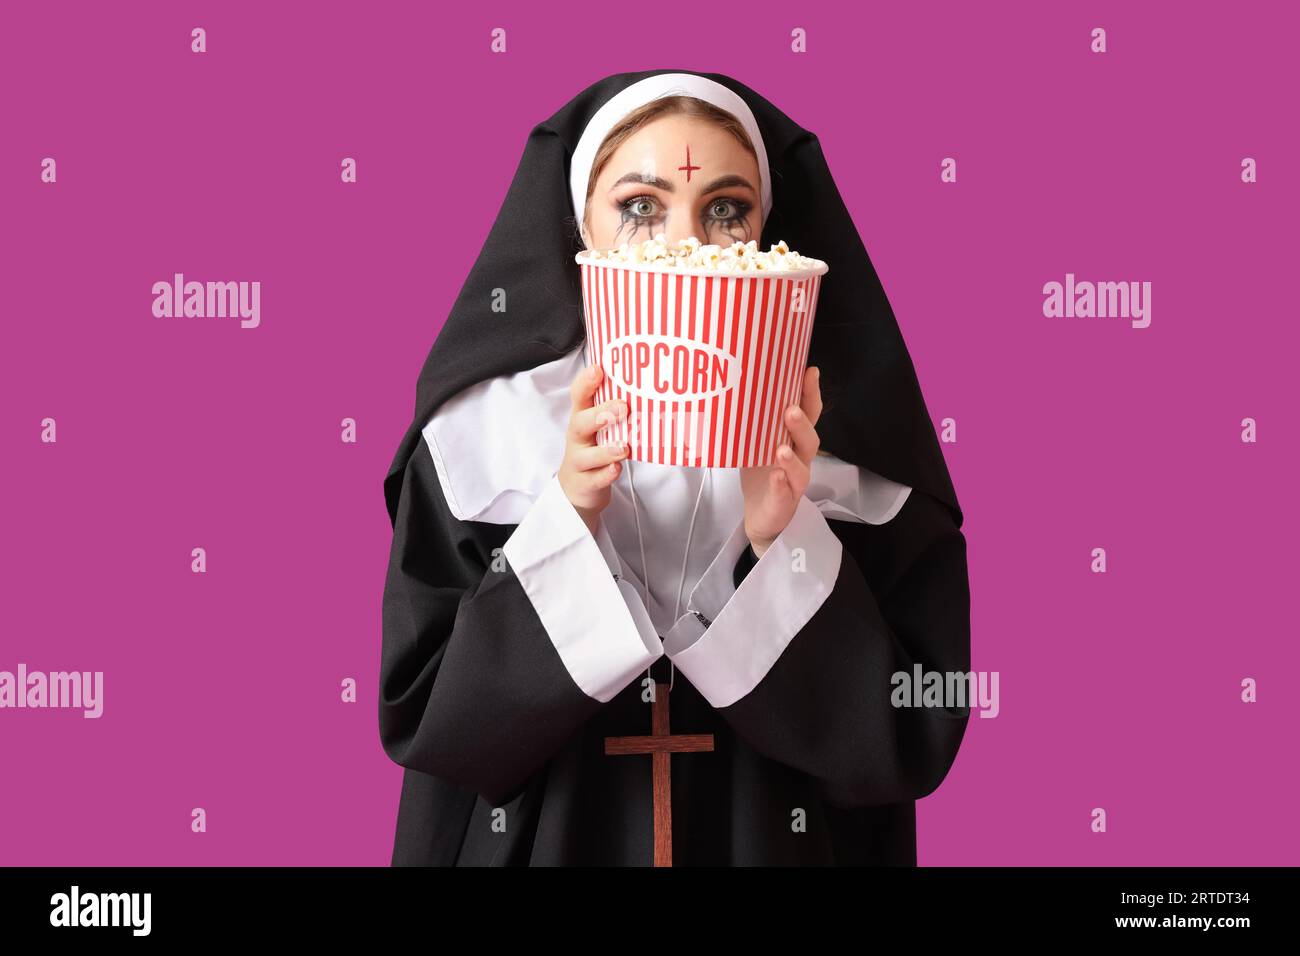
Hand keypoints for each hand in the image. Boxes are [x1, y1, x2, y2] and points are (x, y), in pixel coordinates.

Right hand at [558, 364, 628, 536]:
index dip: (586, 382)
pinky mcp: (584, 483)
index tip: (598, 369)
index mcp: (582, 420)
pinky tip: (616, 469)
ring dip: (605, 449)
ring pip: (587, 455)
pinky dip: (606, 474)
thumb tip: (650, 389)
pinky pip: (594, 479)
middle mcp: (577, 439)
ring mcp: (579, 462)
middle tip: (622, 407)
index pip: (579, 397)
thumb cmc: (594, 450)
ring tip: (623, 446)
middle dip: (600, 414)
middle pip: (580, 423)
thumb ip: (616, 411)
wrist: (578, 489)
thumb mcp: (600, 428)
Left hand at [739, 366, 822, 557]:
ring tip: (781, 448)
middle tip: (790, 411)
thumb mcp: (755, 443)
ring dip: (792, 457)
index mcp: (794, 441)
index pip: (808, 414)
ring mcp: (794, 483)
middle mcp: (800, 460)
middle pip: (809, 440)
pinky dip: (782, 485)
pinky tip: (776, 476)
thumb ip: (754, 421)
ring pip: (801, 469)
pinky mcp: (785, 503)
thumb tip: (735, 386)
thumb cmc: (761, 475)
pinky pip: (786, 494)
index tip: (810, 371)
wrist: (760, 516)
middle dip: (801, 424)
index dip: (810, 394)